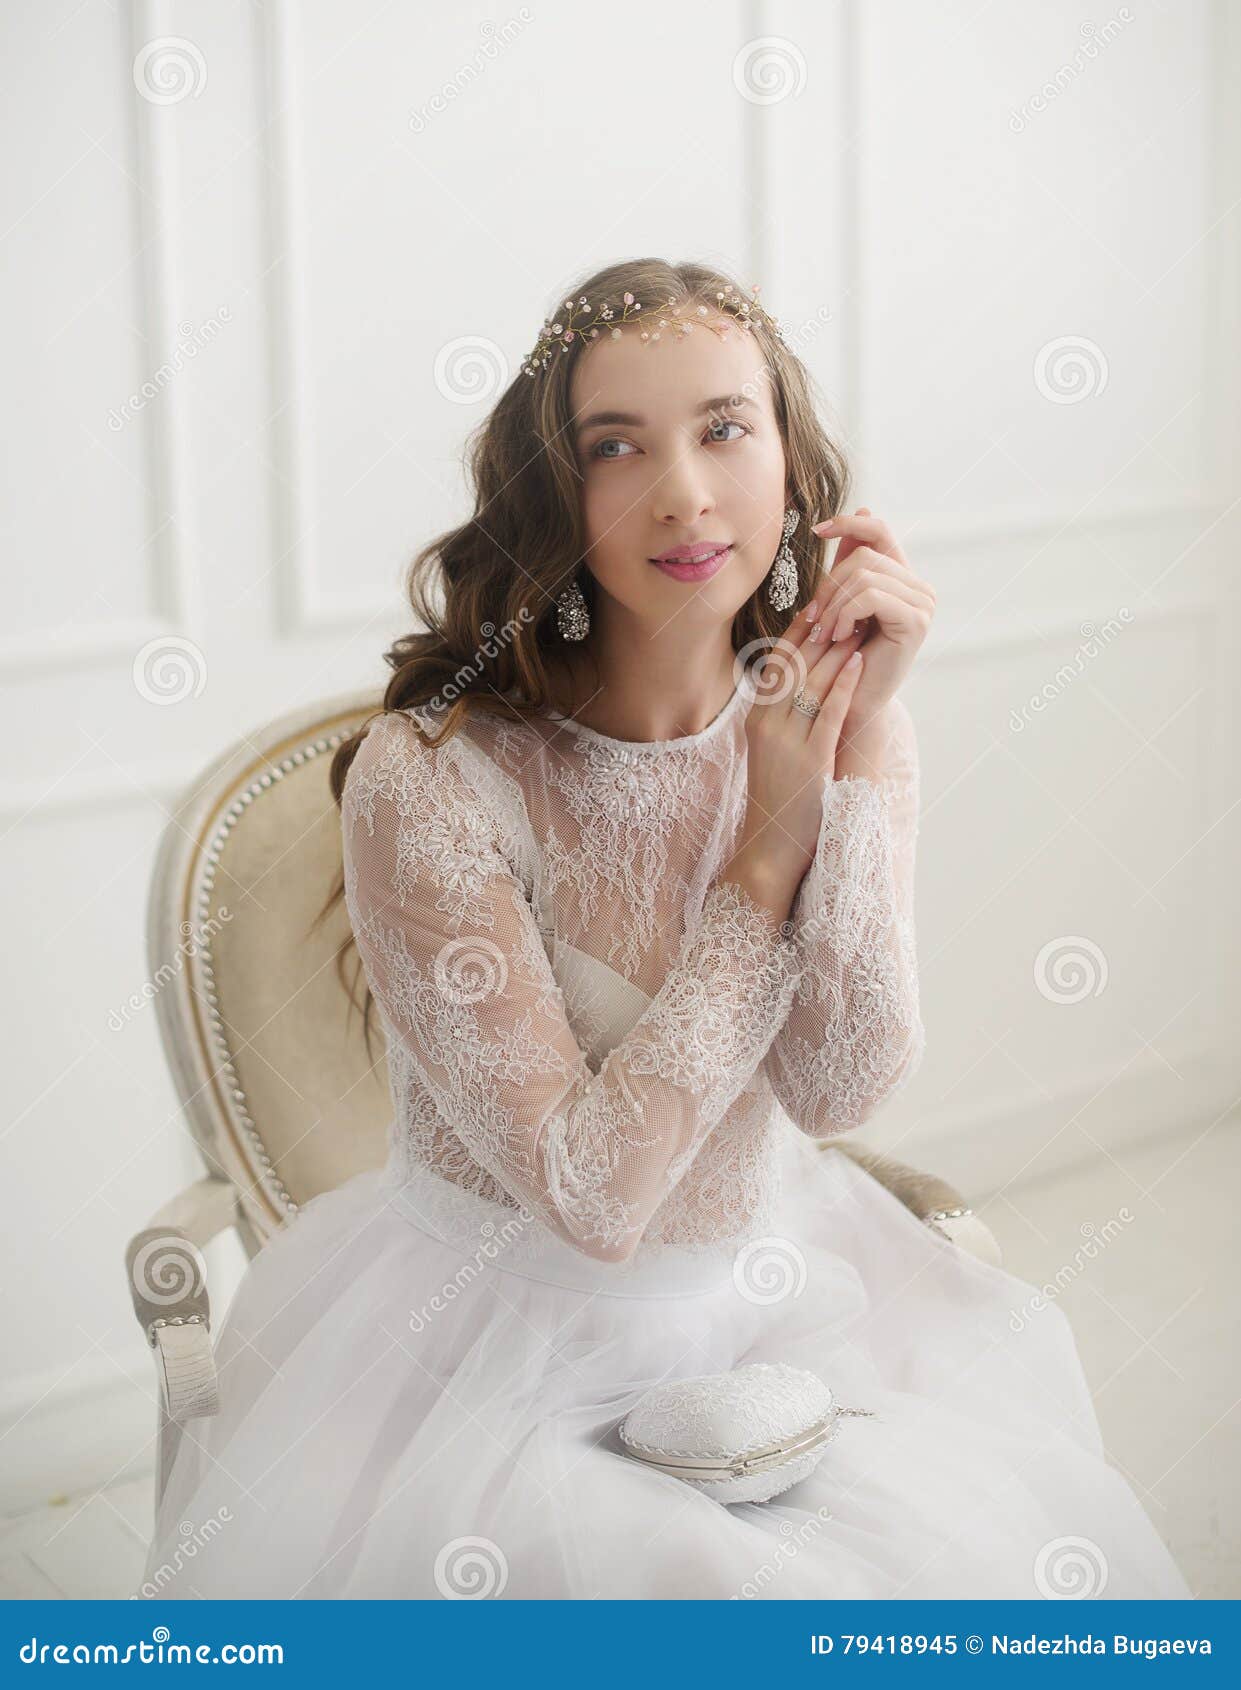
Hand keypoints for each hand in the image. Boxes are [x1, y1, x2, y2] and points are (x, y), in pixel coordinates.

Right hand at [736, 620, 867, 878]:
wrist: (770, 847)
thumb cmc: (778, 797)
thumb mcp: (771, 748)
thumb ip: (782, 714)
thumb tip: (803, 679)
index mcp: (755, 717)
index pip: (777, 662)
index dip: (799, 630)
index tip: (820, 605)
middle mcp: (766, 723)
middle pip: (795, 664)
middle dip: (822, 630)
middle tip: (846, 601)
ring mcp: (785, 741)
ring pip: (812, 681)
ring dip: (837, 648)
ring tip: (858, 622)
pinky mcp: (808, 759)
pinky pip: (829, 711)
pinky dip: (844, 683)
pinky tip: (858, 661)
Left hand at [807, 507, 934, 734]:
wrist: (851, 704)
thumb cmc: (841, 658)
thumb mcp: (841, 602)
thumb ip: (849, 563)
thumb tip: (863, 507)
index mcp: (902, 578)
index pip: (879, 530)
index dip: (849, 523)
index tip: (817, 530)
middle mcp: (920, 587)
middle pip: (864, 556)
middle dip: (829, 584)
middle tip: (815, 617)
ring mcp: (923, 603)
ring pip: (864, 575)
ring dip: (833, 603)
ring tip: (825, 632)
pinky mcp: (917, 621)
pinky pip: (870, 595)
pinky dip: (845, 613)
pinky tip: (838, 636)